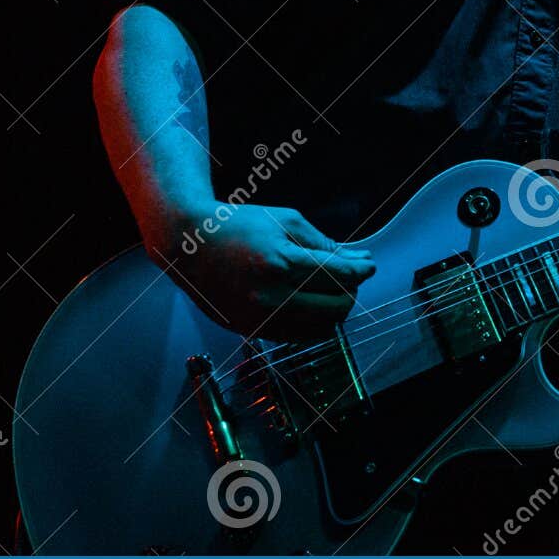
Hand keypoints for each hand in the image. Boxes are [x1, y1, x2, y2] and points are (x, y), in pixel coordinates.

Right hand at [146, 204, 373, 340]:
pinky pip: (300, 336)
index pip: (340, 275)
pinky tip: (312, 304)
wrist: (190, 244)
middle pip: (337, 305)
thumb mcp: (286, 222)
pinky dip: (314, 322)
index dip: (361, 270)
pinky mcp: (253, 331)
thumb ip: (325, 244)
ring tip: (332, 291)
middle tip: (349, 277)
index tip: (368, 265)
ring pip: (322, 327)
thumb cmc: (238, 226)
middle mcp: (271, 296)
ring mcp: (261, 318)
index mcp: (281, 263)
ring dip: (336, 310)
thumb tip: (359, 260)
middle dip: (351, 290)